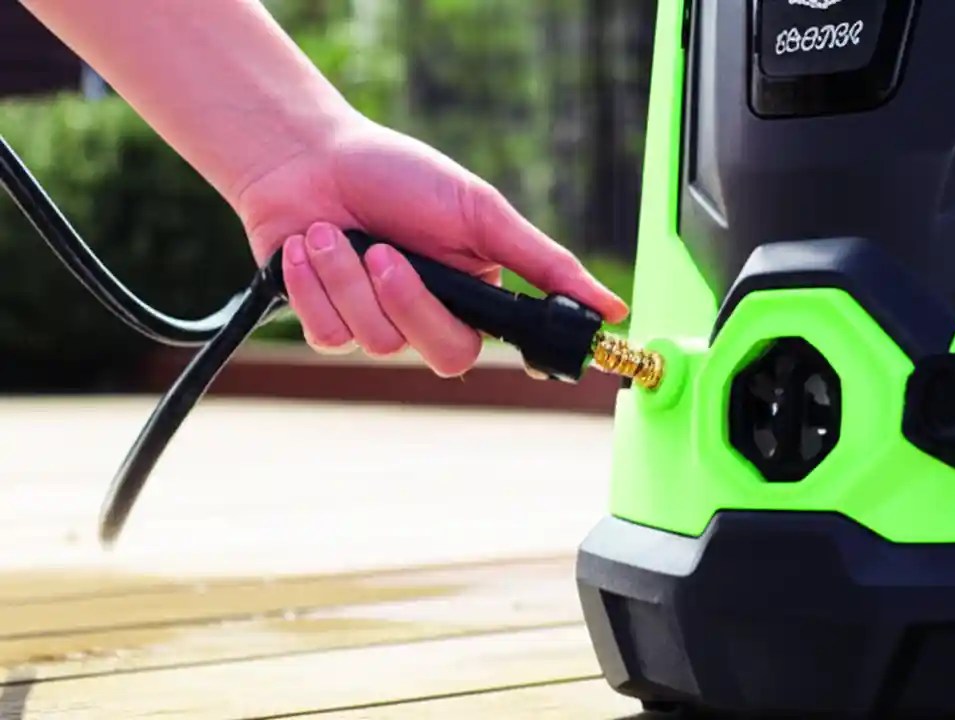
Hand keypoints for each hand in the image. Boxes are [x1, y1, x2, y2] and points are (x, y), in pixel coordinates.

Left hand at [234, 116, 628, 375]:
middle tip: (385, 251)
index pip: (505, 340)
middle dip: (408, 300)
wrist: (308, 158)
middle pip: (443, 353)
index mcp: (476, 294)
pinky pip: (330, 336)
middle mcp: (431, 318)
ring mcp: (379, 328)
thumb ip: (545, 263)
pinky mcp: (329, 328)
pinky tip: (307, 247)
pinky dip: (314, 286)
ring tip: (333, 231)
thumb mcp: (481, 213)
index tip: (467, 299)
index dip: (492, 333)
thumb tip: (613, 307)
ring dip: (349, 278)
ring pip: (379, 342)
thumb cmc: (398, 175)